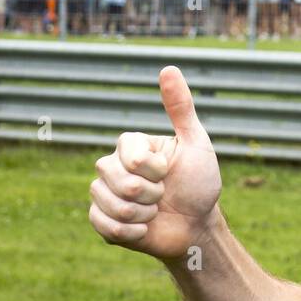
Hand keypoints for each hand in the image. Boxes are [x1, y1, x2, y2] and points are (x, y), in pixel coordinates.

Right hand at [89, 65, 222, 260]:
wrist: (197, 226)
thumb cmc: (199, 183)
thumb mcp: (196, 143)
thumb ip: (181, 108)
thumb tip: (168, 67)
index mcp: (131, 145)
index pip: (131, 155)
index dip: (154, 169)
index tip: (169, 171)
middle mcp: (112, 166)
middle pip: (118, 180)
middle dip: (150, 194)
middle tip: (163, 194)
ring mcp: (104, 193)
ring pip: (111, 205)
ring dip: (143, 215)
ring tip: (155, 211)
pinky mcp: (101, 221)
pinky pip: (105, 227)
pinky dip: (133, 233)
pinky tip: (144, 229)